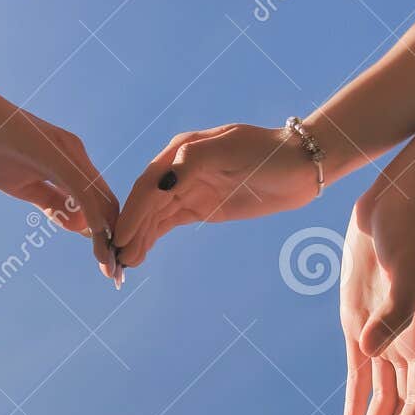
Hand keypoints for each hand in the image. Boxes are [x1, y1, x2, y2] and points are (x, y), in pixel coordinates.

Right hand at [0, 78, 120, 283]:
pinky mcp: (54, 151)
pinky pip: (80, 187)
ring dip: (107, 234)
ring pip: (99, 198)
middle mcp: (75, 155)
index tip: (107, 263)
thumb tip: (79, 226)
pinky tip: (98, 236)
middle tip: (115, 274)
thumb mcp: (23, 186)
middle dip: (113, 240)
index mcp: (69, 163)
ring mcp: (67, 151)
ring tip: (109, 265)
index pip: (98, 203)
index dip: (106, 234)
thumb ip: (51, 202)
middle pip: (106, 203)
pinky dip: (94, 214)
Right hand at [112, 123, 318, 267]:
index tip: (121, 237)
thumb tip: (163, 182)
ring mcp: (187, 189)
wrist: (298, 166)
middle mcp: (178, 169)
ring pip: (154, 216)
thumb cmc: (266, 152)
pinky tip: (140, 254)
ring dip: (138, 238)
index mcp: (180, 151)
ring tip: (125, 264)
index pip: (148, 184)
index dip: (133, 211)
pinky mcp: (199, 207)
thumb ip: (194, 161)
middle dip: (130, 229)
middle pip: (145, 202)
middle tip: (116, 258)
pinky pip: (167, 223)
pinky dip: (152, 238)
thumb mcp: (230, 150)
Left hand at [340, 188, 414, 414]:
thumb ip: (392, 311)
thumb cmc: (409, 233)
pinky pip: (361, 375)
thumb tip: (370, 349)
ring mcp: (386, 336)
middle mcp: (409, 345)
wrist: (401, 206)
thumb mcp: (404, 269)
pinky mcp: (362, 325)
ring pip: (383, 397)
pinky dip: (358, 403)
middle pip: (402, 408)